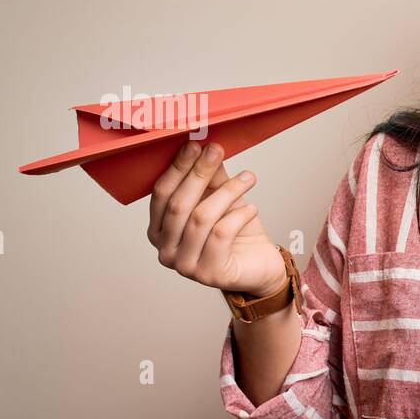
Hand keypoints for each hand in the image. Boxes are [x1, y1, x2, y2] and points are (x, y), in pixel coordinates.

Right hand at [147, 141, 284, 296]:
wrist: (260, 266)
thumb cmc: (237, 232)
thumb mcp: (221, 199)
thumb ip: (210, 178)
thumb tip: (205, 146)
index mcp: (159, 230)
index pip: (162, 194)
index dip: (178, 168)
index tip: (195, 144)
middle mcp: (165, 250)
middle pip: (178, 205)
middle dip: (198, 174)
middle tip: (216, 151)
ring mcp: (184, 265)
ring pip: (201, 218)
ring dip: (227, 192)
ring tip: (248, 177)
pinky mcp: (209, 274)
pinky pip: (221, 235)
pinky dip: (239, 216)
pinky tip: (252, 207)